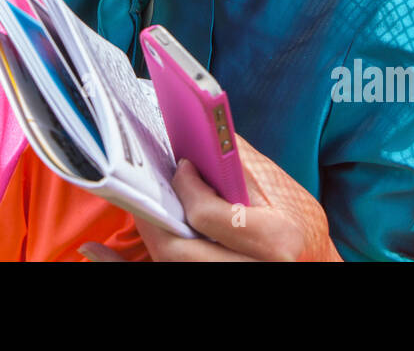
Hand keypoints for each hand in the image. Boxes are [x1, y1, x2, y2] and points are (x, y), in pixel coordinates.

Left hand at [81, 137, 340, 261]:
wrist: (317, 265)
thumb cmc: (301, 225)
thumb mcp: (281, 190)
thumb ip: (239, 161)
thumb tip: (192, 126)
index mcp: (276, 241)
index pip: (211, 218)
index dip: (186, 191)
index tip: (178, 169)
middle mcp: (253, 271)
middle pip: (180, 253)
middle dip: (152, 220)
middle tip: (139, 192)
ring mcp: (231, 284)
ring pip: (171, 267)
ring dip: (144, 238)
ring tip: (129, 210)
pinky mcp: (214, 287)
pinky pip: (163, 277)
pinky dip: (124, 264)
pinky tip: (96, 252)